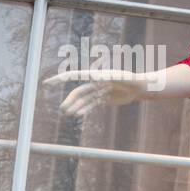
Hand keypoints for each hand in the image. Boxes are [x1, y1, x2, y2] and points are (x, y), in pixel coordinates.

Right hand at [41, 69, 157, 117]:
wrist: (141, 87)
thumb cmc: (133, 80)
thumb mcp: (122, 78)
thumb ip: (109, 77)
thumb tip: (95, 77)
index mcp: (96, 75)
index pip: (75, 76)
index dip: (61, 79)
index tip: (48, 82)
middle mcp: (95, 83)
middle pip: (79, 92)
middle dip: (70, 100)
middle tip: (63, 109)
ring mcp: (99, 91)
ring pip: (84, 100)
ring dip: (76, 107)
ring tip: (68, 113)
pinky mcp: (104, 99)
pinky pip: (92, 105)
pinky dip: (85, 109)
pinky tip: (78, 115)